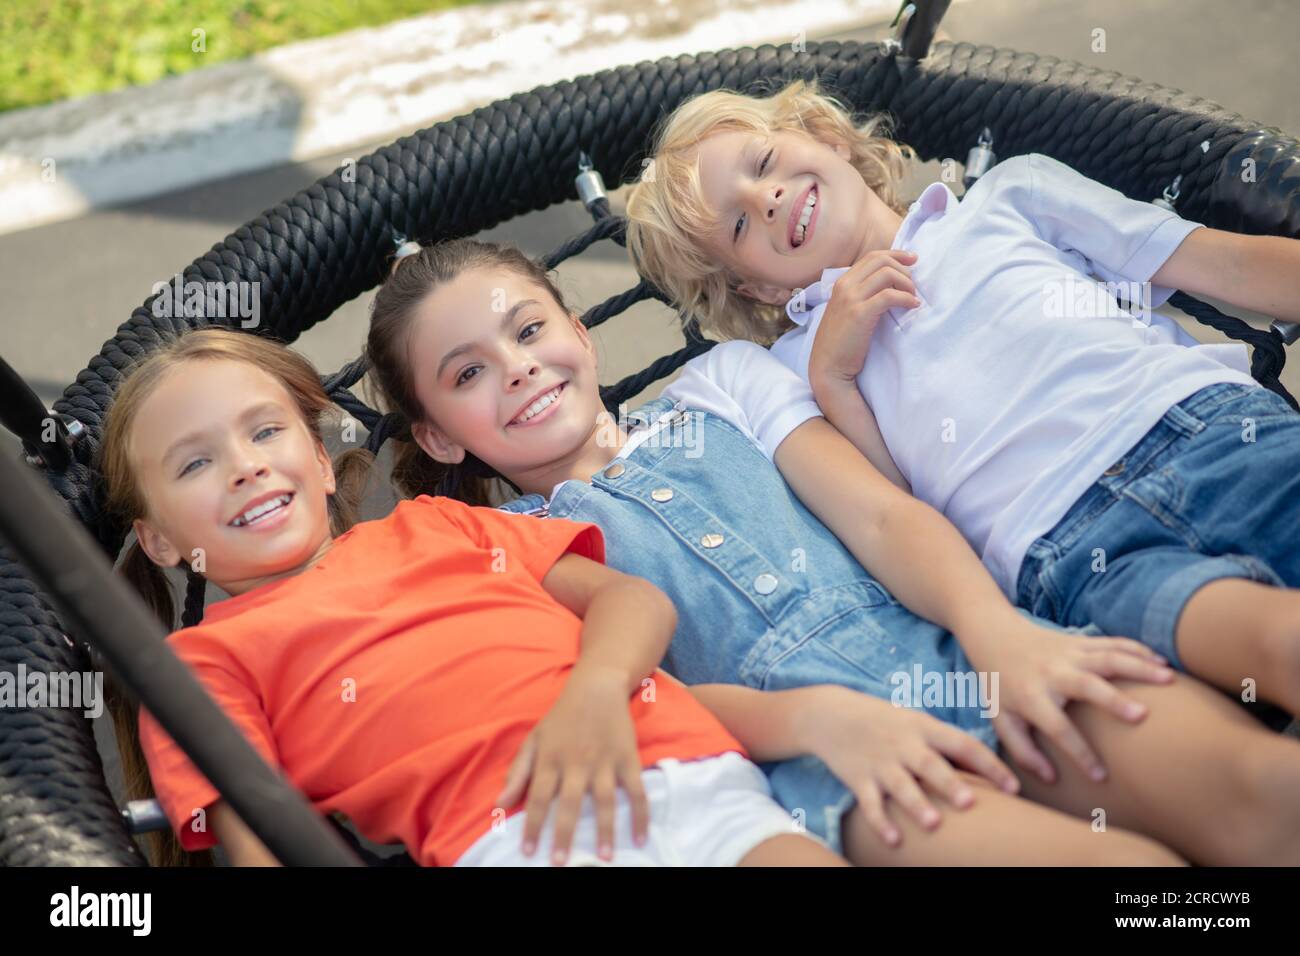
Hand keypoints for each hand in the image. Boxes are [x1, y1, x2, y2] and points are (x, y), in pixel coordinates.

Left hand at [494, 668, 649, 864]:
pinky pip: (636, 791)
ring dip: (605, 830)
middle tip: (561, 862)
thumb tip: (498, 805)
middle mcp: (576, 762)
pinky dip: (641, 815)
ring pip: (605, 801)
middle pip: (569, 803)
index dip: (531, 825)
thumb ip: (518, 773)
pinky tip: (640, 837)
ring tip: (605, 857)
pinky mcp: (628, 758)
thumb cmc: (561, 718)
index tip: (527, 851)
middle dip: (564, 835)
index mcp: (550, 759)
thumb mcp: (534, 740)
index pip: (537, 797)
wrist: (596, 687)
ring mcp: (604, 761)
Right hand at [802, 685, 1017, 846]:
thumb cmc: (883, 720)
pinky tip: (895, 840)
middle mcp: (903, 745)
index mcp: (923, 728)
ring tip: (934, 824)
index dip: (989, 765)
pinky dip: (881, 822)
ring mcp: (880, 763)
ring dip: (917, 805)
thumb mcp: (915, 721)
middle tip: (970, 803)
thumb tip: (987, 766)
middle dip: (950, 784)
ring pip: (901, 786)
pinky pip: (870, 803)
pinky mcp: (858, 779)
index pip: (962, 744)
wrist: (829, 714)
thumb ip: (946, 742)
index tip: (1013, 787)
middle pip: (931, 765)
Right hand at [807, 249, 918, 389]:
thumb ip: (862, 294)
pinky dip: (905, 298)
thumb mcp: (848, 310)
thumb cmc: (841, 342)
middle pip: (881, 261)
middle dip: (904, 269)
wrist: (828, 366)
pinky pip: (889, 295)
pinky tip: (912, 306)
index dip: (896, 255)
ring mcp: (851, 298)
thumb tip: (891, 284)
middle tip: (913, 285)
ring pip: (887, 274)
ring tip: (913, 297)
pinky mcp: (859, 314)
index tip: (912, 260)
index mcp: (842, 282)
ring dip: (906, 283)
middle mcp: (845, 286)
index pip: (872, 257)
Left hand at [966, 614, 1175, 784]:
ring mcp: (1068, 654)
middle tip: (1143, 715)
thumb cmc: (1002, 687)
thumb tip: (1051, 779)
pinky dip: (1138, 650)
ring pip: (1107, 657)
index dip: (1079, 754)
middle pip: (1086, 685)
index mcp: (1031, 696)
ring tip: (1169, 678)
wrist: (996, 638)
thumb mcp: (1001, 720)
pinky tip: (1162, 662)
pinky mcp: (1080, 641)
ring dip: (1138, 666)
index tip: (1101, 776)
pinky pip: (1112, 643)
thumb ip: (1022, 752)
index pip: (1058, 729)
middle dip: (1113, 700)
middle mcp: (1052, 673)